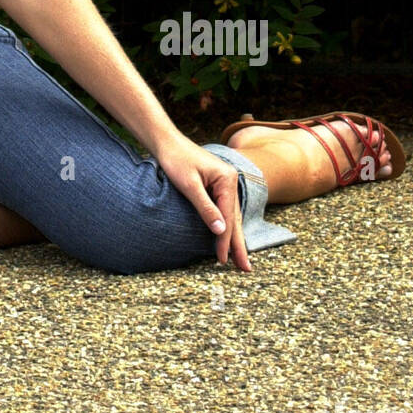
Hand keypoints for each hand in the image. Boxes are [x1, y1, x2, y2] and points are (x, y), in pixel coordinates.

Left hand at [152, 132, 251, 271]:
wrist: (166, 142)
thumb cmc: (175, 160)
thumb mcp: (189, 185)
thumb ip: (205, 208)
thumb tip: (220, 231)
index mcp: (227, 179)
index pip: (228, 216)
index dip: (225, 240)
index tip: (222, 260)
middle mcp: (230, 181)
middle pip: (235, 218)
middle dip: (239, 245)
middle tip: (246, 269)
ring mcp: (225, 183)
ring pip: (231, 216)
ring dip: (234, 238)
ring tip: (240, 260)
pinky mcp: (217, 185)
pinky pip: (224, 210)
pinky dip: (226, 226)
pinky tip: (228, 238)